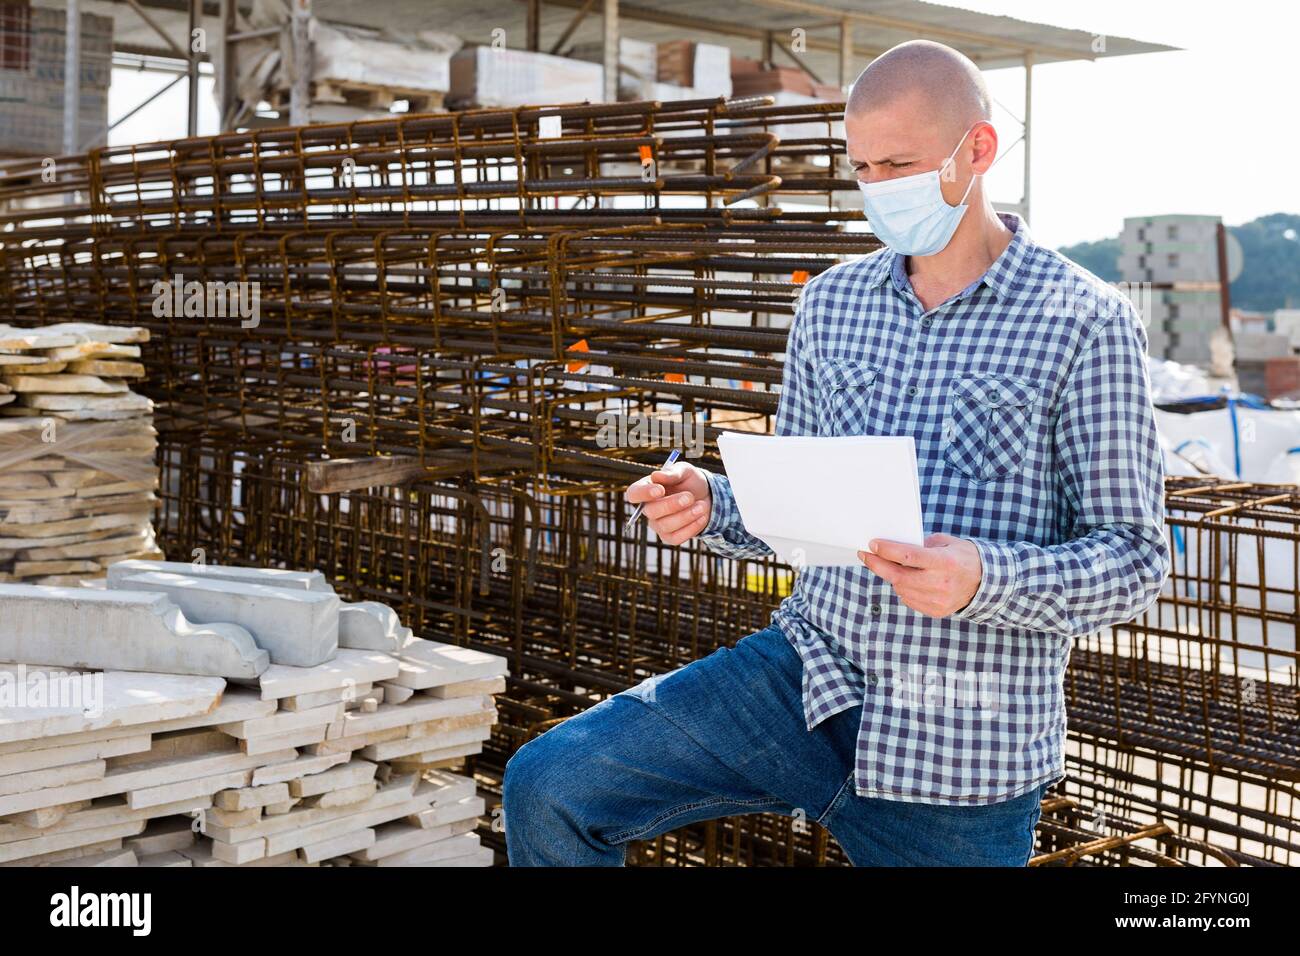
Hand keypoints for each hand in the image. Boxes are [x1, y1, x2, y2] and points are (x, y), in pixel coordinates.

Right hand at [624, 463, 711, 544]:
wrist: (706, 497)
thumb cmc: (690, 481)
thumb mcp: (685, 471)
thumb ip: (672, 472)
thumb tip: (656, 475)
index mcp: (647, 489)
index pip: (634, 493)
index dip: (644, 493)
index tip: (661, 490)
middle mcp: (648, 509)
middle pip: (650, 511)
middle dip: (672, 505)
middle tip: (690, 497)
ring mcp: (657, 524)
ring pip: (665, 526)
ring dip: (686, 516)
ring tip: (702, 505)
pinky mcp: (669, 537)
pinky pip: (676, 538)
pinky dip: (692, 527)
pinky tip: (701, 517)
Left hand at [858, 533, 982, 616]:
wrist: (986, 583)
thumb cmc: (964, 557)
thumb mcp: (946, 542)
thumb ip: (921, 545)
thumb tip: (895, 547)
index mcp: (945, 562)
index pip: (909, 557)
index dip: (888, 550)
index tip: (872, 544)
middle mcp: (941, 583)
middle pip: (900, 576)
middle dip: (878, 565)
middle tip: (865, 555)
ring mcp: (938, 600)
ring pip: (901, 589)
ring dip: (890, 576)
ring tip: (885, 564)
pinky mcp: (936, 611)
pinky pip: (909, 599)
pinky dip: (902, 588)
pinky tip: (905, 579)